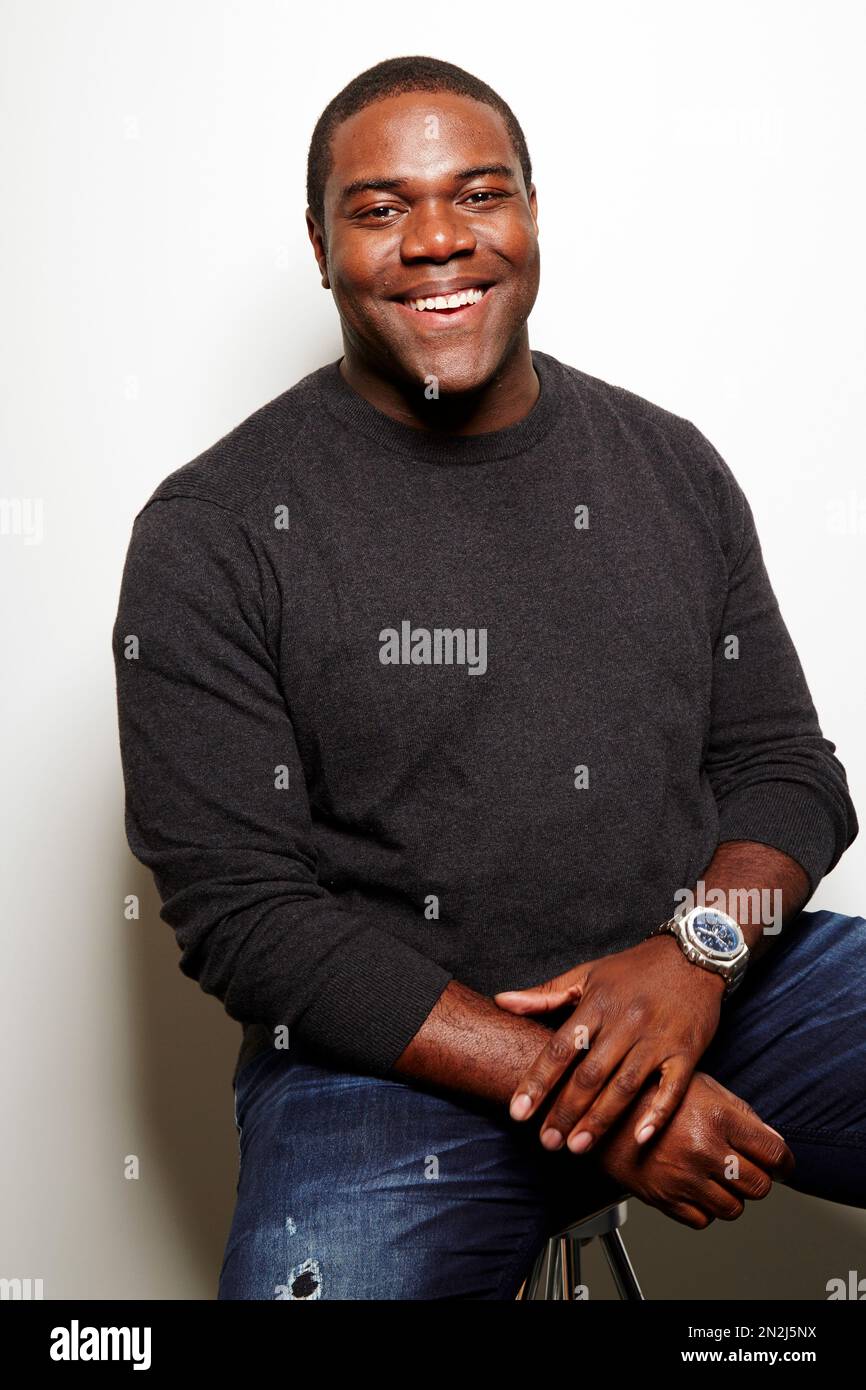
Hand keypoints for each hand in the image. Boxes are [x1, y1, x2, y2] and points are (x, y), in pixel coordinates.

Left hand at [494, 936, 724, 1152]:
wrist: (692, 955)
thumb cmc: (634, 969)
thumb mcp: (587, 974)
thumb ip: (545, 994)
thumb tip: (501, 1001)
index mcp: (597, 1004)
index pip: (560, 1048)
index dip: (537, 1081)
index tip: (518, 1111)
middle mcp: (626, 1022)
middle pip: (590, 1074)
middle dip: (565, 1110)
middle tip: (547, 1142)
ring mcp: (657, 1039)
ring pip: (625, 1085)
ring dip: (600, 1119)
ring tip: (577, 1146)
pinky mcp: (686, 1052)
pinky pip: (672, 1088)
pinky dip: (657, 1113)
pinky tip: (639, 1137)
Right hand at [590, 1069, 794, 1227]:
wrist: (603, 1110)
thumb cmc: (653, 1092)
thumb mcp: (702, 1087)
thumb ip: (741, 1114)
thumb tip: (774, 1142)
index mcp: (719, 1119)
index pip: (775, 1155)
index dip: (784, 1164)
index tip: (781, 1167)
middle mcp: (705, 1150)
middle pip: (759, 1186)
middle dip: (757, 1179)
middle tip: (745, 1170)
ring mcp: (685, 1177)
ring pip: (734, 1208)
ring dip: (731, 1196)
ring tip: (716, 1178)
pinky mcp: (665, 1198)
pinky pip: (703, 1220)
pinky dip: (704, 1209)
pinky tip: (694, 1187)